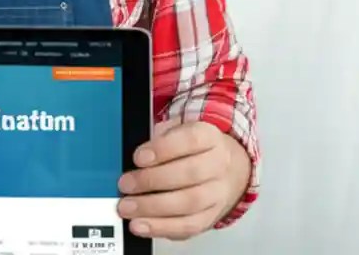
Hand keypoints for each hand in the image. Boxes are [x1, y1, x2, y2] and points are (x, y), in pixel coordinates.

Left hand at [116, 120, 251, 239]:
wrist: (232, 171)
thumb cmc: (197, 150)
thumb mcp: (180, 130)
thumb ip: (161, 137)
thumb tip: (138, 154)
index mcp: (209, 137)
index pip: (190, 140)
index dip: (162, 149)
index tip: (138, 157)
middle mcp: (218, 165)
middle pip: (189, 174)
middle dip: (151, 180)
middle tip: (125, 184)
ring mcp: (217, 193)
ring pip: (189, 203)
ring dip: (153, 207)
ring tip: (128, 207)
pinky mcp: (211, 217)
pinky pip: (188, 226)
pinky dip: (161, 228)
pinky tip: (141, 225)